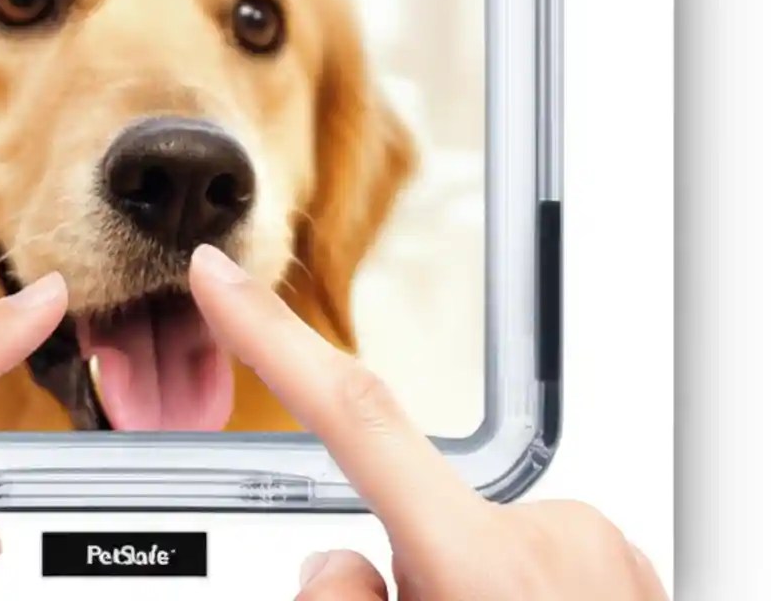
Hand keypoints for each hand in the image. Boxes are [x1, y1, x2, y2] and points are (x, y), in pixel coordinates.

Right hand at [189, 245, 668, 600]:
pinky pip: (521, 561)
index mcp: (487, 576)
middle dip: (384, 579)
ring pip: (460, 548)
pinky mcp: (625, 564)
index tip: (223, 278)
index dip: (274, 337)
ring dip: (449, 595)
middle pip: (400, 519)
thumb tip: (342, 568)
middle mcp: (557, 541)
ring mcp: (600, 551)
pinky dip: (502, 596)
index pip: (355, 416)